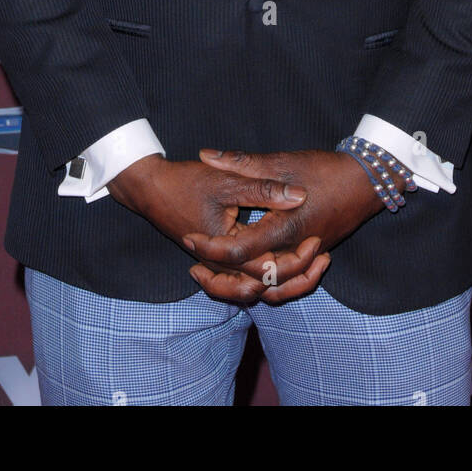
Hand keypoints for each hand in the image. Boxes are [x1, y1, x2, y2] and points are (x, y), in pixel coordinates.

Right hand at [107, 153, 326, 300]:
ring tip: (311, 262)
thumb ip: (265, 189)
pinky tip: (283, 257)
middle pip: (266, 286)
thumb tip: (300, 195)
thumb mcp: (228, 182)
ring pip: (255, 288)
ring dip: (283, 280)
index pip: (269, 269)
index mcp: (227, 250)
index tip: (317, 240)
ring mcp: (217, 266)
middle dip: (297, 276)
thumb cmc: (186, 183)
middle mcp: (221, 266)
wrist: (150, 189)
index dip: (298, 258)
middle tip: (321, 253)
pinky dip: (265, 274)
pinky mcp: (216, 260)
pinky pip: (243, 278)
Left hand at [182, 149, 385, 303]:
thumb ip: (242, 162)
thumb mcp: (282, 161)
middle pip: (251, 280)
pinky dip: (264, 280)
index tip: (189, 238)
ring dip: (240, 284)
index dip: (210, 248)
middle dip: (220, 277)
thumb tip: (207, 155)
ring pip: (269, 287)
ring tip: (214, 270)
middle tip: (194, 262)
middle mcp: (294, 250)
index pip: (239, 251)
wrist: (368, 181)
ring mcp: (305, 257)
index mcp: (284, 228)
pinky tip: (248, 266)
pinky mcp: (312, 256)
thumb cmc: (326, 169)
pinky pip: (285, 281)